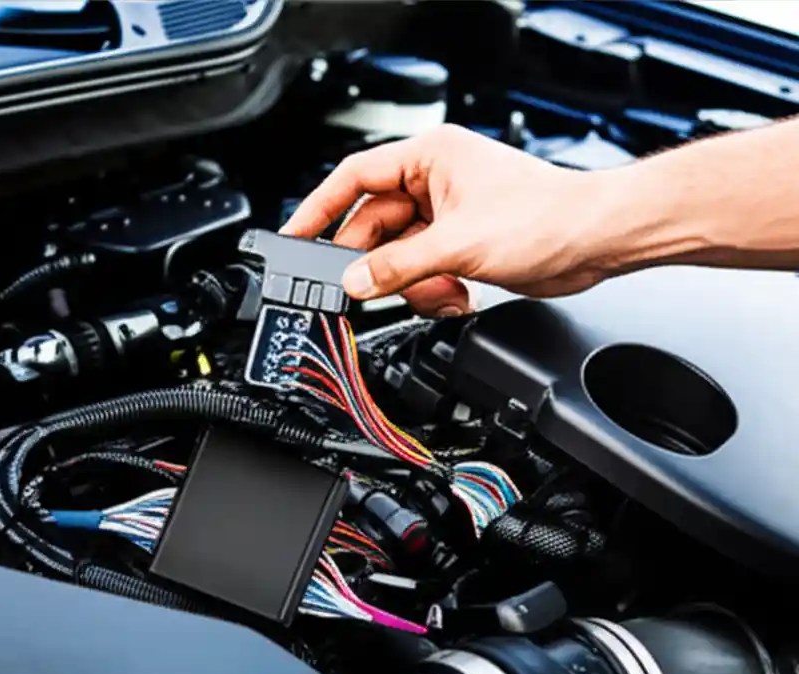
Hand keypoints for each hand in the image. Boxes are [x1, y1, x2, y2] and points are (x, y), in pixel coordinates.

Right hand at [280, 124, 618, 315]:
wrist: (599, 242)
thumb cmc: (548, 217)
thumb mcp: (458, 245)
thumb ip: (397, 267)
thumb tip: (354, 281)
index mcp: (429, 157)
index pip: (354, 178)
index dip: (319, 208)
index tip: (294, 236)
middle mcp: (434, 182)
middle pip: (373, 227)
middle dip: (376, 264)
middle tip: (363, 290)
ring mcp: (446, 215)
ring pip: (397, 257)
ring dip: (411, 284)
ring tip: (439, 293)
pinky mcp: (460, 245)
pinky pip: (421, 272)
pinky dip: (432, 291)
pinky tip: (456, 296)